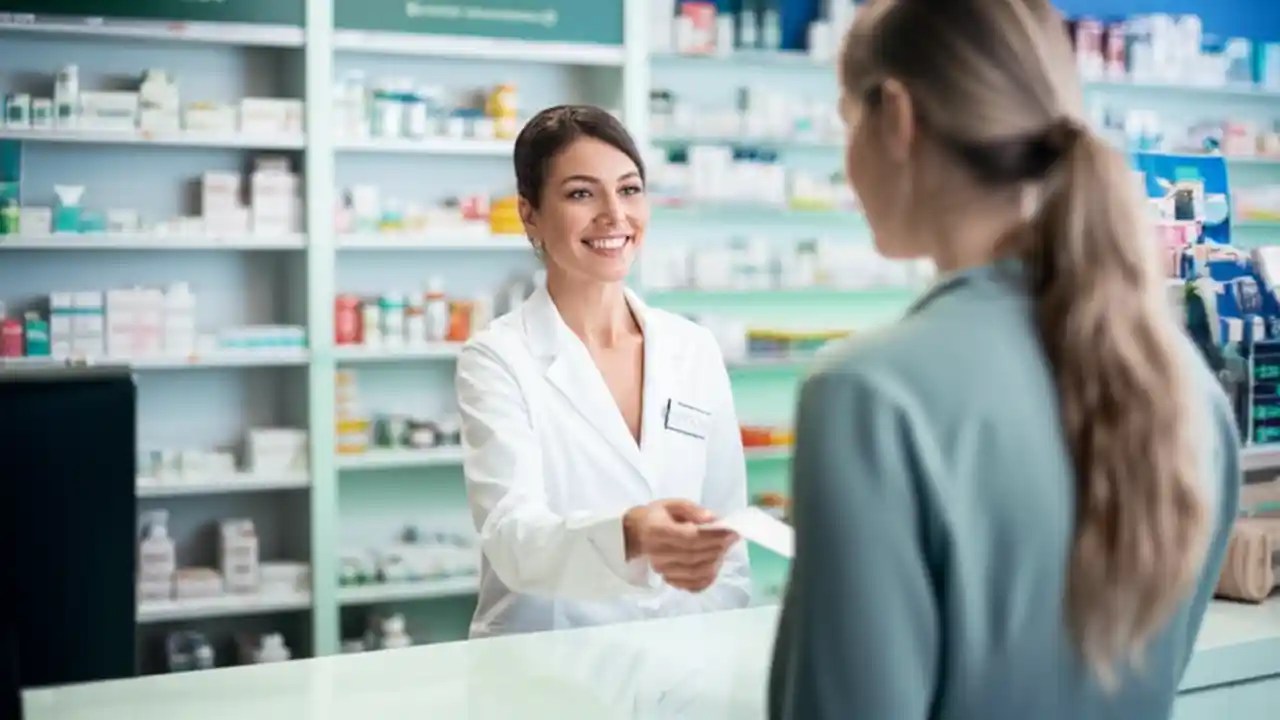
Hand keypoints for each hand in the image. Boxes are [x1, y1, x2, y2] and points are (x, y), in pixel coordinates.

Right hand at [623, 499, 738, 592]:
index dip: (712, 536)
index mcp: (657, 530)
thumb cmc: (658, 516)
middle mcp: (658, 553)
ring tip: (724, 549)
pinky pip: (693, 586)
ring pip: (695, 572)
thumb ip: (692, 509)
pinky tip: (714, 565)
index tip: (729, 530)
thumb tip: (712, 519)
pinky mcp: (669, 581)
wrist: (637, 534)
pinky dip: (708, 578)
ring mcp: (663, 570)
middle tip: (732, 538)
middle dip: (717, 547)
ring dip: (715, 561)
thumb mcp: (673, 504)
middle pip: (694, 555)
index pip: (689, 537)